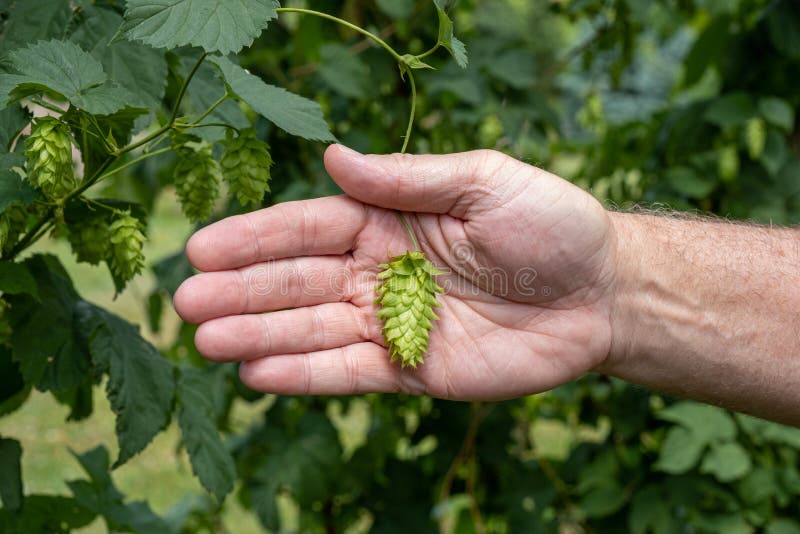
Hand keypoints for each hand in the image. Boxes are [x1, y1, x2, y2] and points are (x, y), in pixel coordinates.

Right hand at [173, 145, 617, 399]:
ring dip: (259, 335)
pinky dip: (307, 374)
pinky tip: (260, 373)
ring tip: (206, 341)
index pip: (308, 227)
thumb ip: (407, 179)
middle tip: (184, 302)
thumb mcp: (483, 182)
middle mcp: (379, 272)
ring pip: (314, 330)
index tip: (203, 246)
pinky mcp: (413, 370)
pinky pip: (351, 372)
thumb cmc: (550, 225)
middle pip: (298, 282)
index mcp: (389, 220)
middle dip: (242, 291)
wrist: (602, 294)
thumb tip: (333, 157)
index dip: (256, 238)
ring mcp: (393, 323)